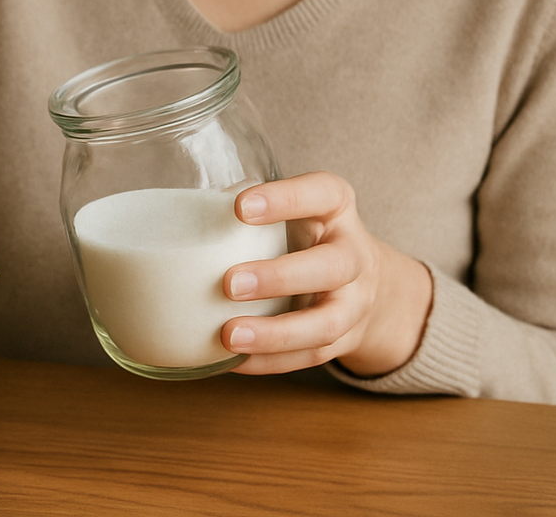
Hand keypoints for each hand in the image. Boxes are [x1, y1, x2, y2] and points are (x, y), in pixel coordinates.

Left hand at [221, 172, 433, 376]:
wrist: (364, 281)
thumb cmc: (306, 234)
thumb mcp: (292, 208)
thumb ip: (250, 205)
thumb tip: (191, 211)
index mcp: (337, 208)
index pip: (322, 193)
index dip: (284, 199)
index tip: (238, 207)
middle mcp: (354, 254)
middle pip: (331, 267)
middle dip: (280, 277)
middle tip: (230, 284)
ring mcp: (355, 302)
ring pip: (325, 324)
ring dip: (275, 334)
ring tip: (229, 335)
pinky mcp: (345, 340)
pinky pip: (309, 356)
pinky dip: (270, 361)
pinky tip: (232, 360)